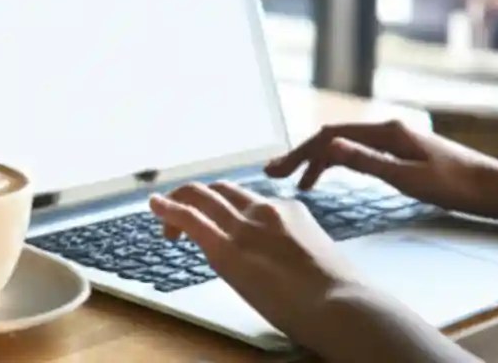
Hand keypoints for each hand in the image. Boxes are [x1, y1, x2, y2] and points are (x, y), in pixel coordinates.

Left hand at [149, 183, 478, 362]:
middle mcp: (263, 211)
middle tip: (182, 216)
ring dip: (178, 202)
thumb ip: (291, 250)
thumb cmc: (338, 295)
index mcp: (288, 210)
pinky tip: (154, 206)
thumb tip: (276, 262)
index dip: (226, 207)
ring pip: (200, 197)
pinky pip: (190, 218)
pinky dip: (167, 209)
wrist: (343, 305)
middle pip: (219, 190)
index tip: (217, 221)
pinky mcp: (227, 249)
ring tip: (162, 213)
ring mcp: (244, 227)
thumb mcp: (315, 259)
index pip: (248, 200)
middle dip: (196, 198)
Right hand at [264, 120, 497, 217]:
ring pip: (344, 145)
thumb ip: (366, 161)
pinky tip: (330, 175)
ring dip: (317, 159)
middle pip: (332, 137)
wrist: (496, 189)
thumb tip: (327, 146)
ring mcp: (394, 139)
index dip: (299, 152)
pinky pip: (358, 152)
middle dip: (300, 154)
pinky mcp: (401, 152)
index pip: (330, 136)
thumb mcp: (408, 177)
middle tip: (272, 174)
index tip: (275, 171)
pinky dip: (337, 162)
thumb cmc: (457, 187)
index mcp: (386, 132)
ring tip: (296, 181)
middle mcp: (387, 129)